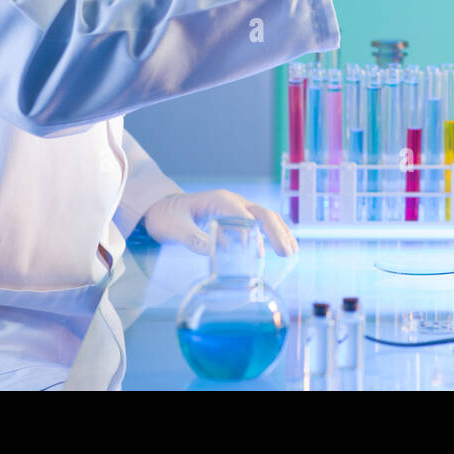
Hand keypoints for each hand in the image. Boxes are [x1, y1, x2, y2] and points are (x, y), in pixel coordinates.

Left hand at [141, 189, 297, 256]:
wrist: (162, 208)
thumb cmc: (167, 216)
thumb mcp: (175, 228)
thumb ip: (192, 238)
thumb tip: (213, 251)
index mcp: (220, 201)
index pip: (243, 214)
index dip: (252, 232)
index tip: (256, 252)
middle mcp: (232, 201)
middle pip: (262, 213)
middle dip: (276, 231)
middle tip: (287, 253)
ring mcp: (237, 208)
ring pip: (265, 217)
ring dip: (280, 232)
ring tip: (292, 251)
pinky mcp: (237, 217)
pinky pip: (259, 223)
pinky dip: (272, 234)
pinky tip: (280, 247)